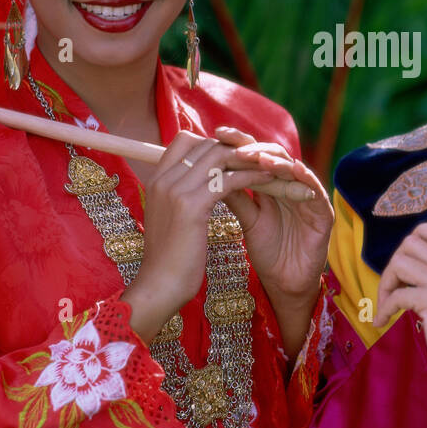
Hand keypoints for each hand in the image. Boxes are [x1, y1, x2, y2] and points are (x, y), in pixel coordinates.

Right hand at [122, 131, 282, 341]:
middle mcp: (163, 178)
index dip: (212, 144)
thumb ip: (179, 196)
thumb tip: (198, 185)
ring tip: (270, 165)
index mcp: (156, 179)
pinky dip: (251, 176)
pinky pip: (228, 179)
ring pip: (219, 156)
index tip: (235, 157)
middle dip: (236, 149)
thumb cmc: (168, 259)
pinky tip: (268, 181)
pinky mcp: (191, 205)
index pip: (185, 141)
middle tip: (260, 157)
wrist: (159, 287)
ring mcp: (175, 189)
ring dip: (248, 159)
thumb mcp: (170, 218)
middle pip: (205, 144)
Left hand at [213, 126, 333, 355]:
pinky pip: (315, 188)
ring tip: (255, 156)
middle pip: (273, 154)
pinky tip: (291, 169)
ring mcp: (307, 195)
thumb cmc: (267, 251)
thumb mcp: (247, 220)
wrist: (285, 283)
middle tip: (231, 141)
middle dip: (252, 146)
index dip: (237, 144)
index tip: (215, 134)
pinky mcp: (322, 211)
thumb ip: (236, 196)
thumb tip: (210, 171)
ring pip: (293, 167)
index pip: (254, 155)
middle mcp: (290, 184)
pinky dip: (304, 176)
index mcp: (270, 184)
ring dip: (274, 160)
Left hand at [374, 222, 426, 392]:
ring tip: (386, 306)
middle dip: (393, 265)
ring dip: (384, 285)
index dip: (418, 236)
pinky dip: (384, 308)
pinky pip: (397, 294)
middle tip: (391, 291)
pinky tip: (383, 321)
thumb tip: (402, 267)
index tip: (406, 261)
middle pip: (410, 243)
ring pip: (399, 263)